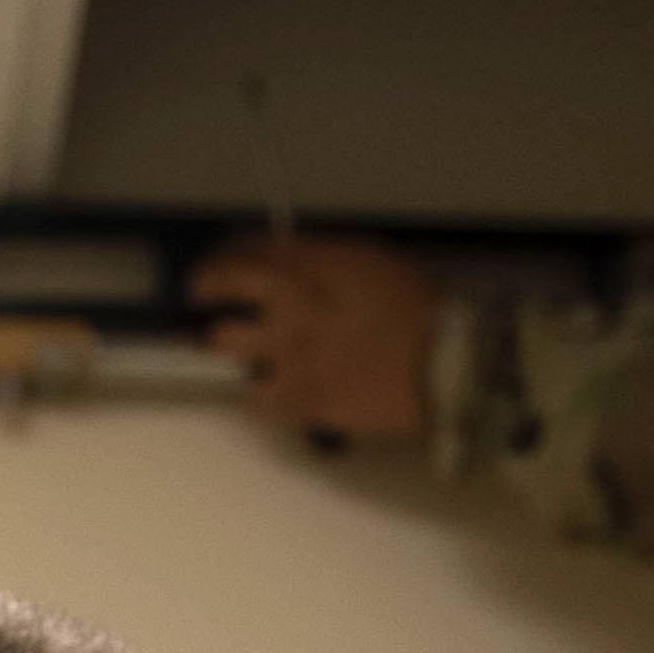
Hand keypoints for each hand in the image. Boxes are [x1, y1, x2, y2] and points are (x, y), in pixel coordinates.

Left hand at [189, 239, 437, 441]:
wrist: (443, 362)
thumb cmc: (417, 310)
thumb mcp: (368, 260)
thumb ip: (320, 259)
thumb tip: (287, 259)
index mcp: (310, 266)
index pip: (242, 253)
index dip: (221, 263)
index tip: (214, 273)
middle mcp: (290, 304)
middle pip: (218, 293)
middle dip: (210, 299)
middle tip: (213, 312)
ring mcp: (290, 353)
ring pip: (225, 346)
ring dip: (230, 346)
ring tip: (243, 352)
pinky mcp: (299, 398)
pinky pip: (253, 399)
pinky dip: (256, 393)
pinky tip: (270, 390)